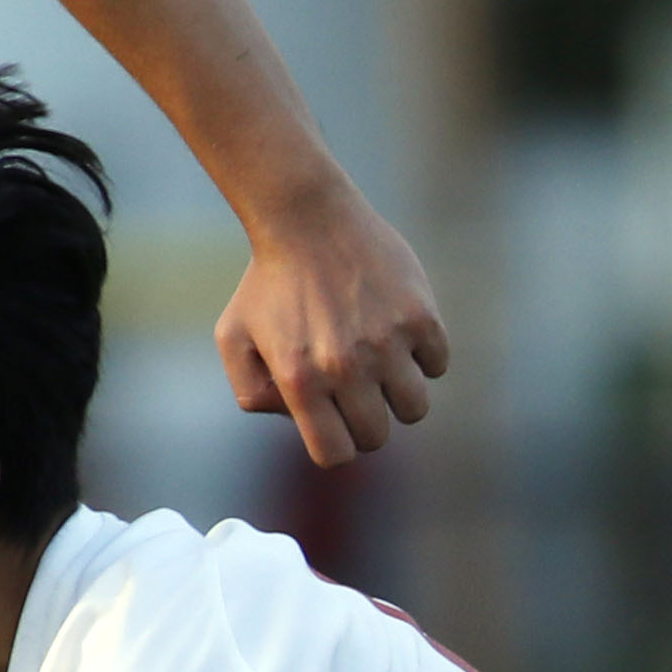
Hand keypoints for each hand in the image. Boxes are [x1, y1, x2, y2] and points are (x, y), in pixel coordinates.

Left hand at [217, 185, 446, 463]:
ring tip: (382, 361)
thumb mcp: (233, 339)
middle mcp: (344, 367)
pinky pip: (438, 364)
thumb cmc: (267, 282)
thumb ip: (253, 394)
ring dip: (400, 393)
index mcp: (300, 381)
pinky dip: (424, 354)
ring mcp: (386, 342)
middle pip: (377, 437)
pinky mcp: (419, 316)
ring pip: (415, 408)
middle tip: (358, 388)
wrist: (306, 217)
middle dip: (368, 420)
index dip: (337, 443)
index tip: (336, 421)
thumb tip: (299, 421)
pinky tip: (399, 328)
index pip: (336, 455)